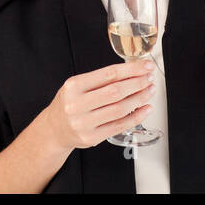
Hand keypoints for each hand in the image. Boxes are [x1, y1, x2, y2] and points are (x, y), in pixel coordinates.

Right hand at [40, 61, 154, 149]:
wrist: (55, 128)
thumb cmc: (69, 103)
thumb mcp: (77, 86)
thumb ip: (100, 80)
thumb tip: (132, 71)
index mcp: (74, 86)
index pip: (108, 74)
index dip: (131, 69)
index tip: (145, 66)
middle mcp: (77, 104)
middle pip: (115, 91)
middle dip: (137, 83)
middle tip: (149, 78)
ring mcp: (84, 123)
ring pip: (120, 109)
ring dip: (139, 99)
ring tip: (149, 91)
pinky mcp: (92, 137)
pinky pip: (119, 126)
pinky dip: (136, 116)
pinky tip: (145, 108)